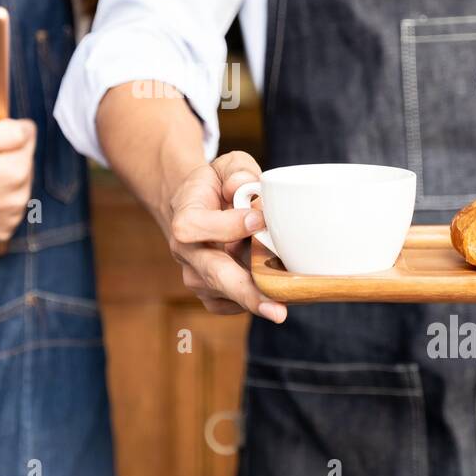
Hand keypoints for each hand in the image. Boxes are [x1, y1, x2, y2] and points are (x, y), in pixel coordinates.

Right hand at [0, 119, 35, 242]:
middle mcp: (19, 199)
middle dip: (4, 155)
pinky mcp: (1, 231)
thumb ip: (6, 130)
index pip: (26, 136)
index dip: (2, 133)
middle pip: (24, 161)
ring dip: (2, 177)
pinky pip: (8, 205)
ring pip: (18, 184)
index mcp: (16, 172)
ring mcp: (11, 218)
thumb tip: (28, 130)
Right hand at [167, 151, 287, 322]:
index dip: (225, 226)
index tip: (258, 220)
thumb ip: (237, 170)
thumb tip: (245, 187)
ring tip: (291, 290)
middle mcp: (186, 253)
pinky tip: (277, 288)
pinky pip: (236, 306)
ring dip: (262, 293)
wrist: (198, 210)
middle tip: (279, 309)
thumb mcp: (228, 166)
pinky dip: (260, 299)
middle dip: (248, 293)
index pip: (193, 226)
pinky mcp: (212, 297)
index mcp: (184, 216)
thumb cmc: (218, 186)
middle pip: (213, 275)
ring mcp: (197, 278)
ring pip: (230, 295)